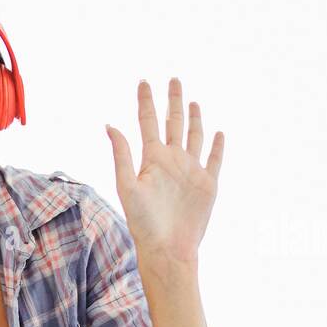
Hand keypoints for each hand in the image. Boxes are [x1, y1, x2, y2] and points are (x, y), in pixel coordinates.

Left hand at [105, 78, 223, 267]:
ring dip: (194, 118)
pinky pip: (215, 160)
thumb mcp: (127, 186)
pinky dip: (217, 145)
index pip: (148, 122)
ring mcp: (190, 171)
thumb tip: (109, 125)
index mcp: (152, 159)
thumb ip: (121, 155)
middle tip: (173, 79)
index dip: (146, 101)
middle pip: (173, 123)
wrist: (168, 248)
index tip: (144, 81)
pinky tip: (217, 133)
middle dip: (173, 101)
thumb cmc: (143, 222)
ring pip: (194, 136)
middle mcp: (171, 161)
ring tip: (192, 101)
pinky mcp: (208, 184)